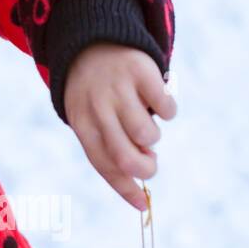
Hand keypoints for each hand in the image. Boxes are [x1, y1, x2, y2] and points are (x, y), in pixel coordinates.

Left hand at [62, 42, 176, 210]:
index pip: (102, 164)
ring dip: (153, 137)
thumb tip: (141, 182)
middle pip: (125, 157)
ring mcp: (118, 88)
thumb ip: (110, 145)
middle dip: (145, 169)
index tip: (142, 205)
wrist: (93, 42)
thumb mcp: (90, 116)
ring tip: (144, 122)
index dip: (124, 188)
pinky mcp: (141, 71)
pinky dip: (167, 111)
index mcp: (81, 122)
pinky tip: (154, 100)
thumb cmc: (96, 93)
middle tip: (150, 162)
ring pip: (148, 135)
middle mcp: (97, 107)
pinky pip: (165, 109)